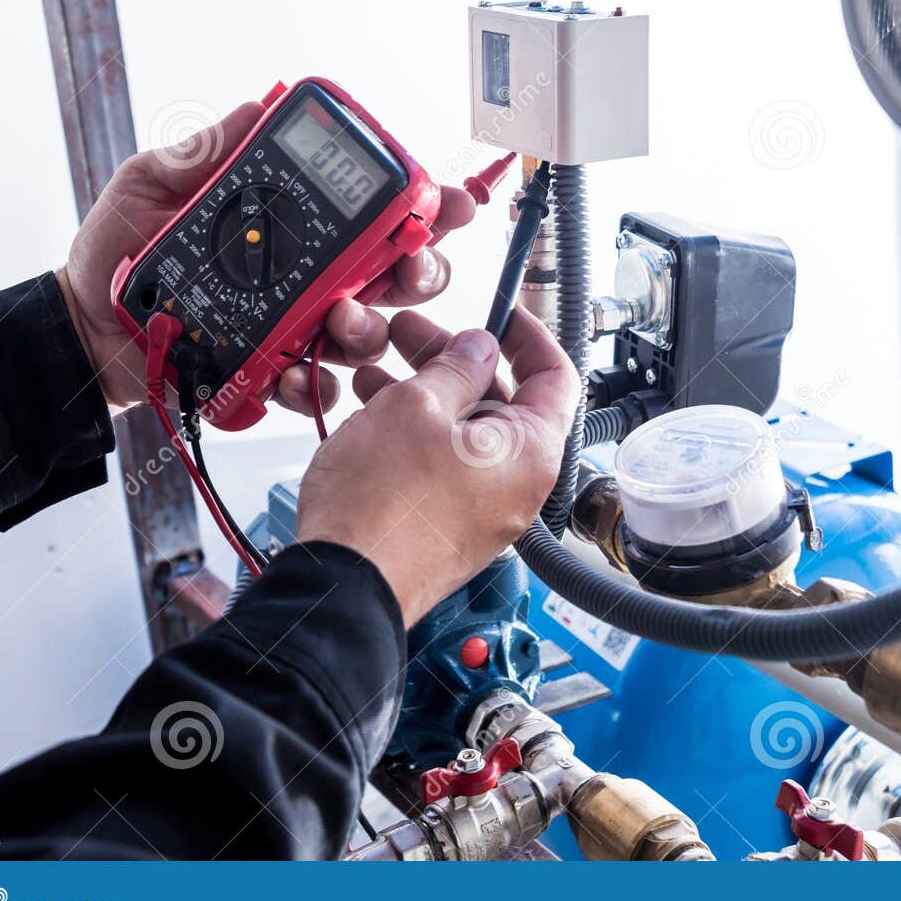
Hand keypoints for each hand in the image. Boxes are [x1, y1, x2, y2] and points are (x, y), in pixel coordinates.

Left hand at [58, 101, 478, 411]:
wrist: (80, 324)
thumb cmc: (118, 249)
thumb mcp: (153, 183)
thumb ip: (204, 149)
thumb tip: (252, 108)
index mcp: (297, 226)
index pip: (376, 214)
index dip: (424, 207)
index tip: (445, 203)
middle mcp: (312, 278)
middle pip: (398, 276)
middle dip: (420, 271)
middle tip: (407, 267)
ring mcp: (297, 330)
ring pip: (368, 334)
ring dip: (368, 327)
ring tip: (337, 318)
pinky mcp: (272, 375)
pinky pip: (313, 388)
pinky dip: (312, 385)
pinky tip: (293, 374)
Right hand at [296, 309, 577, 625]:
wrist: (344, 587)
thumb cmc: (382, 509)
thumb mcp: (416, 407)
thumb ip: (456, 367)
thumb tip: (479, 346)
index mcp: (532, 452)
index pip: (556, 374)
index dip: (527, 334)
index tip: (498, 313)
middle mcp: (519, 485)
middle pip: (504, 401)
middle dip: (455, 361)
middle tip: (412, 336)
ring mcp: (486, 510)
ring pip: (466, 433)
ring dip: (426, 395)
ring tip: (376, 373)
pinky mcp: (451, 527)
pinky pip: (445, 465)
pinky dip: (417, 434)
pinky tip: (374, 415)